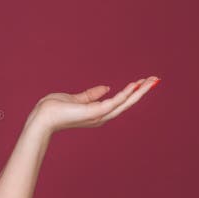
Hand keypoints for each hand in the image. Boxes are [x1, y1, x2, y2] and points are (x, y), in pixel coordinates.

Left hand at [28, 76, 160, 135]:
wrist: (43, 117)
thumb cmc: (55, 109)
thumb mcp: (77, 98)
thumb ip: (92, 94)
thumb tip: (106, 87)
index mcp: (97, 112)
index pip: (120, 101)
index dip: (133, 92)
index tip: (144, 81)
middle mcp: (101, 116)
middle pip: (126, 103)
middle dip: (142, 91)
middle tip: (156, 80)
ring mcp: (98, 116)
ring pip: (124, 103)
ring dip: (138, 92)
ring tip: (151, 81)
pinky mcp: (93, 113)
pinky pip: (113, 103)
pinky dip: (125, 95)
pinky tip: (134, 86)